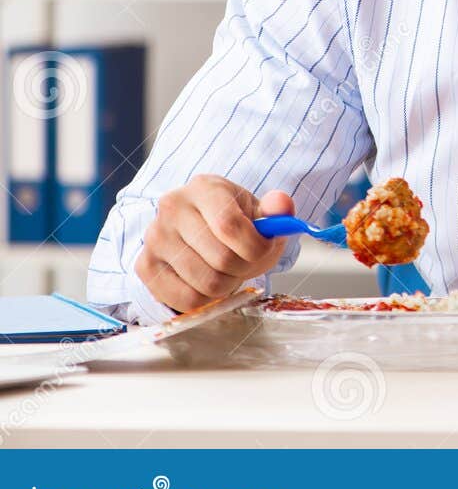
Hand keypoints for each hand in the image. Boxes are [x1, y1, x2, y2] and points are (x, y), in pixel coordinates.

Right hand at [134, 175, 294, 312]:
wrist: (199, 229)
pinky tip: (209, 282)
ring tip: (228, 270)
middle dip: (246, 268)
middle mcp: (172, 209)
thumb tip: (282, 205)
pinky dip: (208, 299)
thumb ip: (276, 209)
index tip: (265, 249)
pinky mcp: (145, 267)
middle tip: (246, 261)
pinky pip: (186, 300)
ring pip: (206, 283)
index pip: (230, 226)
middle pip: (222, 259)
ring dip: (228, 285)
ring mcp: (154, 238)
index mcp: (204, 188)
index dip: (256, 247)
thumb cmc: (234, 221)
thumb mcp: (259, 211)